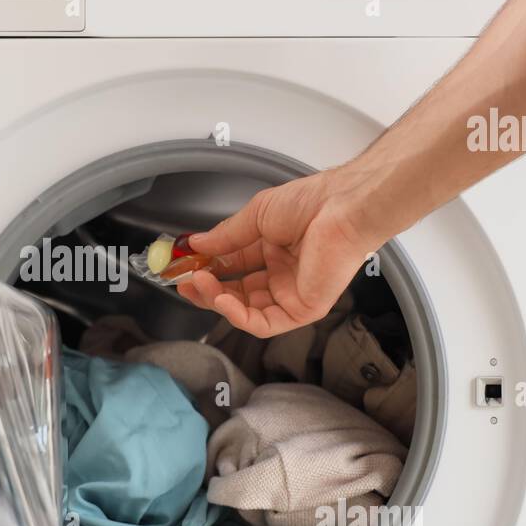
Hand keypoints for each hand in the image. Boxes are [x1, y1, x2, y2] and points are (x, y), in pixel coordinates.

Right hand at [177, 169, 383, 337]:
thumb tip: (197, 244)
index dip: (209, 269)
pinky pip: (265, 322)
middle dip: (208, 290)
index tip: (184, 267)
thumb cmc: (311, 203)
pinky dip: (238, 316)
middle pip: (238, 293)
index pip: (235, 267)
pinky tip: (221, 300)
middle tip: (184, 282)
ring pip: (248, 310)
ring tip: (198, 285)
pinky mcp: (304, 310)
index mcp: (276, 249)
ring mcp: (293, 293)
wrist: (340, 207)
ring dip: (218, 300)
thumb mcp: (256, 215)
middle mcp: (284, 274)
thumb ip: (226, 235)